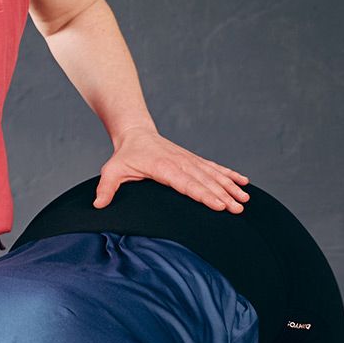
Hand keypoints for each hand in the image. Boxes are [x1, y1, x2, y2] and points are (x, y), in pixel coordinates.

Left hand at [95, 125, 248, 212]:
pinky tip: (244, 182)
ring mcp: (189, 161)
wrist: (136, 134)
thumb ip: (106, 187)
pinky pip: (215, 168)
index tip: (218, 204)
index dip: (203, 194)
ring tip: (245, 200)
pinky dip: (230, 175)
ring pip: (213, 174)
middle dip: (223, 195)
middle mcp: (181, 163)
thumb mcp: (112, 170)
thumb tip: (98, 206)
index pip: (186, 183)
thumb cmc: (125, 156)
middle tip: (237, 208)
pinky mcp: (193, 160)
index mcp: (164, 167)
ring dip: (230, 187)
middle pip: (205, 181)